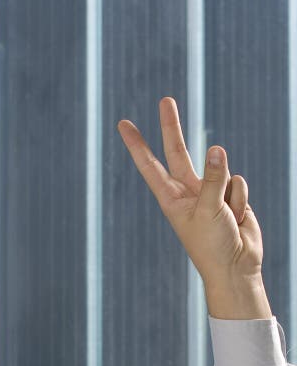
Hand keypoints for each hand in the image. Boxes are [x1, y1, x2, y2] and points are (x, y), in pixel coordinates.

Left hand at [118, 97, 270, 319]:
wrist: (235, 265)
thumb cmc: (212, 244)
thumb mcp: (209, 210)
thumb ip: (212, 178)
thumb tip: (215, 148)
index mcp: (171, 198)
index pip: (150, 165)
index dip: (137, 144)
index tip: (124, 124)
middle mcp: (186, 191)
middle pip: (178, 151)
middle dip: (172, 127)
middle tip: (165, 100)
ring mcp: (208, 191)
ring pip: (221, 171)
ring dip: (228, 194)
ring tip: (225, 217)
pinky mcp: (229, 195)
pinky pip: (239, 183)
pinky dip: (240, 200)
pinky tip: (236, 218)